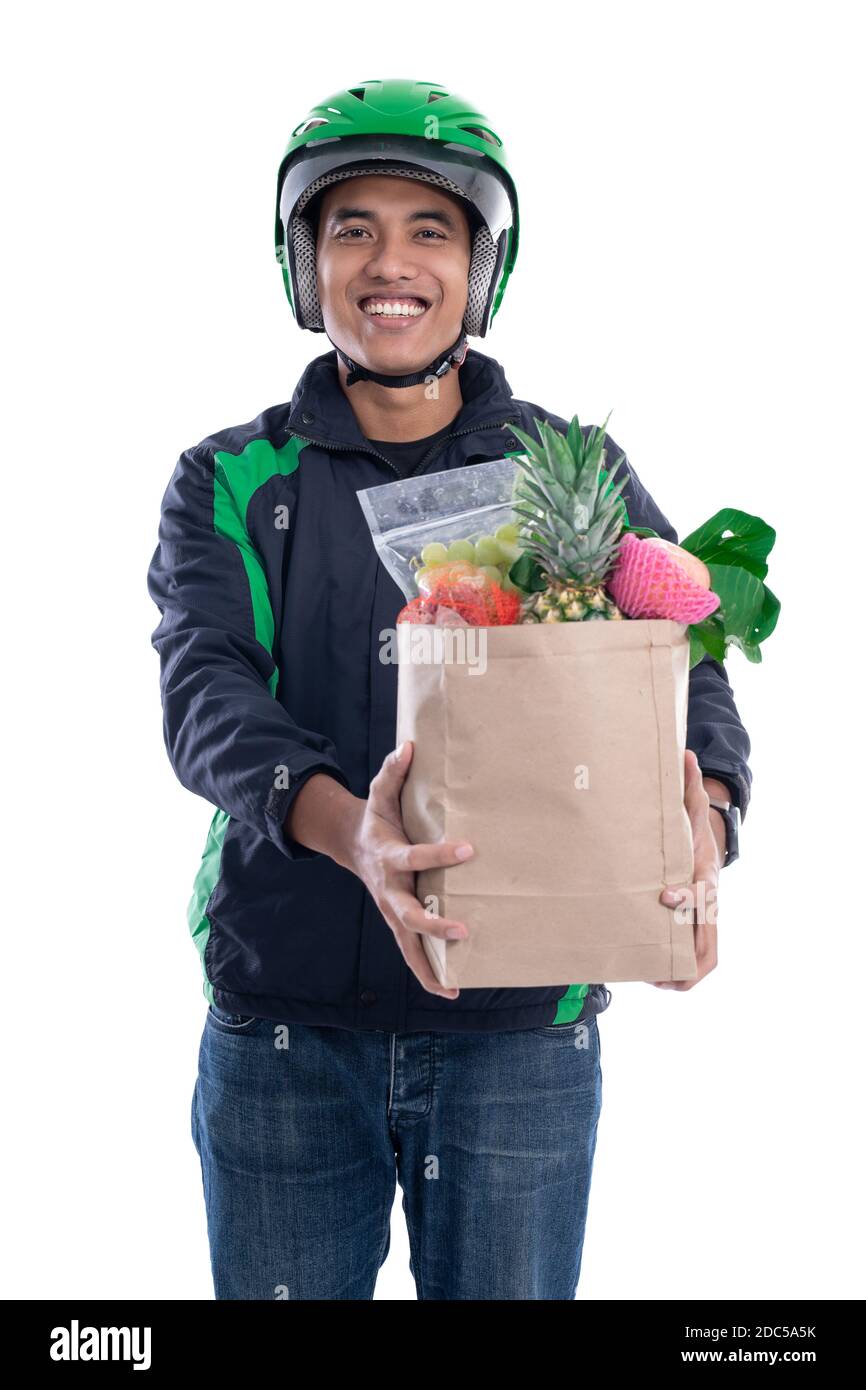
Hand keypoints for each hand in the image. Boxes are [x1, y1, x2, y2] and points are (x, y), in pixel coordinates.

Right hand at [347, 741, 474, 1000]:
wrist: (352, 845)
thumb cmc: (376, 818)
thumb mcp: (381, 792)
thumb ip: (394, 771)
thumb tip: (410, 746)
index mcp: (388, 856)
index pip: (415, 856)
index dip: (440, 854)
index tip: (469, 849)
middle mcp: (389, 890)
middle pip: (407, 913)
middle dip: (432, 924)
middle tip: (462, 929)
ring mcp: (391, 911)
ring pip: (407, 944)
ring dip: (429, 965)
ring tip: (454, 985)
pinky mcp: (397, 924)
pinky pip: (410, 954)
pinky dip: (427, 974)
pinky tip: (450, 989)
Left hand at [652, 749, 721, 990]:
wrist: (707, 850)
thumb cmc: (690, 834)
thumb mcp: (689, 809)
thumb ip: (685, 786)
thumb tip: (682, 751)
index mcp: (705, 875)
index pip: (702, 891)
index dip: (685, 897)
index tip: (665, 897)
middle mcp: (709, 904)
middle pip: (709, 940)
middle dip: (686, 956)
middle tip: (658, 970)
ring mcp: (705, 922)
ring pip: (705, 959)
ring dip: (682, 975)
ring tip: (653, 981)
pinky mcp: (696, 934)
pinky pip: (695, 963)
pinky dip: (679, 976)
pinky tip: (654, 977)